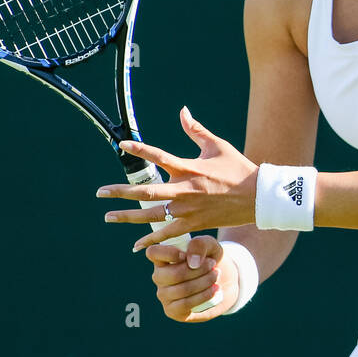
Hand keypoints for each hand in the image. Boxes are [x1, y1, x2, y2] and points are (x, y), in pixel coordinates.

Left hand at [97, 106, 257, 250]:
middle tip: (100, 193)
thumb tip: (182, 111)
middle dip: (120, 192)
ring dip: (127, 217)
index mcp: (190, 168)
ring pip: (151, 215)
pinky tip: (135, 245)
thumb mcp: (217, 146)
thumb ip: (196, 130)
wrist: (257, 198)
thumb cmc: (238, 169)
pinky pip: (167, 234)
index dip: (139, 150)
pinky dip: (151, 240)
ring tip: (108, 216)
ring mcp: (188, 209)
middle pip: (145, 191)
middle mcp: (185, 189)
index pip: (158, 156)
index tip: (121, 145)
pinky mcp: (194, 224)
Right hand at [147, 235, 237, 322]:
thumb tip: (191, 261)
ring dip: (204, 282)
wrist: (223, 282)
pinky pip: (185, 304)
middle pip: (173, 274)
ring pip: (182, 290)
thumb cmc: (210, 259)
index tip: (186, 254)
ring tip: (216, 275)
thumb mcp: (210, 246)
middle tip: (213, 265)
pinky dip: (203, 296)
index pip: (152, 253)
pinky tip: (214, 289)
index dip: (168, 253)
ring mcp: (164, 294)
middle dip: (199, 270)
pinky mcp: (172, 310)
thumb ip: (200, 244)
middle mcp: (159, 276)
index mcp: (162, 258)